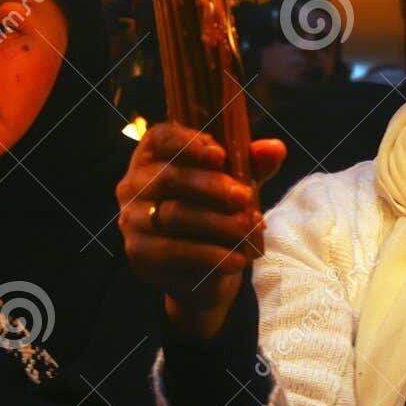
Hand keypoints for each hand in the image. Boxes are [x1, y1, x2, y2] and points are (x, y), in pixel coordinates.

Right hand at [115, 123, 284, 340]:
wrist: (203, 268)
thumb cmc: (216, 211)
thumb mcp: (236, 184)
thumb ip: (252, 164)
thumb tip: (275, 147)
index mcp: (154, 154)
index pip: (162, 138)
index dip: (188, 143)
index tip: (220, 155)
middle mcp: (134, 183)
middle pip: (171, 177)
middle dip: (213, 187)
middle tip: (245, 198)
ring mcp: (131, 219)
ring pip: (174, 215)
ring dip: (217, 223)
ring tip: (248, 230)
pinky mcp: (137, 253)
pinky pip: (173, 252)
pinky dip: (209, 256)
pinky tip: (236, 259)